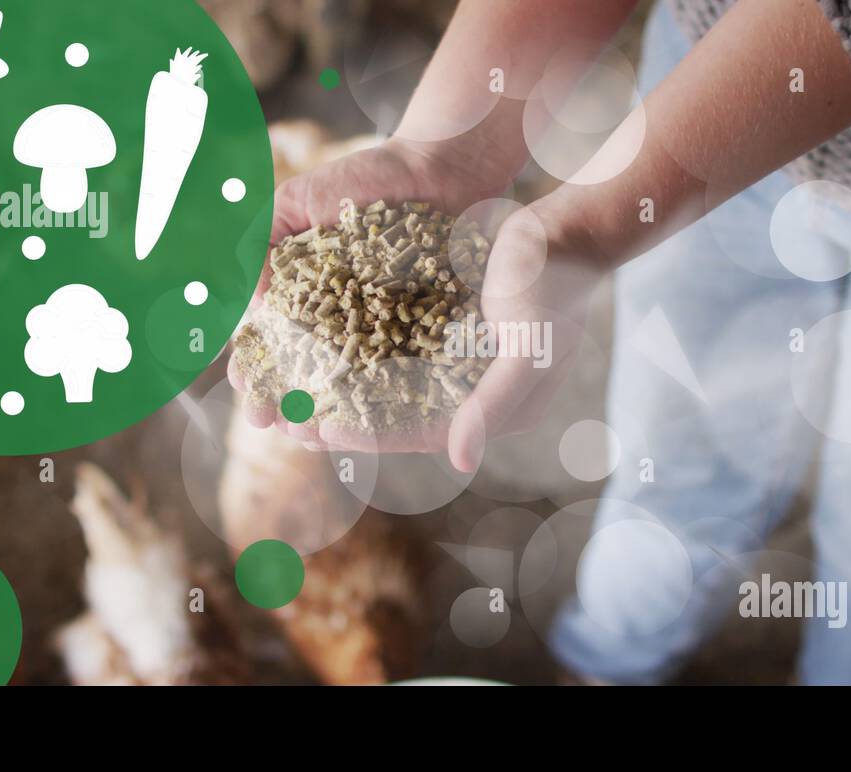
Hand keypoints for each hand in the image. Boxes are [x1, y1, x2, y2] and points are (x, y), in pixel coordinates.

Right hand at [229, 136, 513, 429]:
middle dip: (280, 401)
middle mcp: (343, 322)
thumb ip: (261, 241)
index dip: (253, 367)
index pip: (270, 342)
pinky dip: (388, 402)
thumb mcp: (300, 201)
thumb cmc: (366, 178)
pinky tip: (369, 424)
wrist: (440, 168)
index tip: (244, 387)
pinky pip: (409, 376)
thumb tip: (244, 300)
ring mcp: (386, 333)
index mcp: (305, 296)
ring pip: (350, 386)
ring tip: (305, 436)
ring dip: (323, 415)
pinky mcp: (430, 337)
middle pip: (304, 374)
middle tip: (265, 422)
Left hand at [279, 201, 600, 472]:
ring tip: (290, 387)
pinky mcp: (444, 324)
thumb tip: (461, 461)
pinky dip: (353, 347)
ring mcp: (458, 357)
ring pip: (385, 381)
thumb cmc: (552, 287)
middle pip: (396, 413)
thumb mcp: (528, 348)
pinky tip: (314, 341)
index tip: (319, 431)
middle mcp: (474, 390)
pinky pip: (391, 343)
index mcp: (500, 409)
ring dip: (338, 385)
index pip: (422, 433)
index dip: (368, 435)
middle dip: (341, 418)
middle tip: (287, 422)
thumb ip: (493, 404)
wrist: (563, 229)